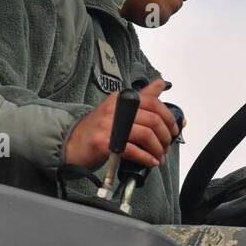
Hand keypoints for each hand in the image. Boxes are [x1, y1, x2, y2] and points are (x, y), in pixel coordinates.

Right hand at [64, 79, 180, 169]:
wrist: (72, 144)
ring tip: (159, 156)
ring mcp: (109, 125)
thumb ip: (141, 97)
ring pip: (146, 135)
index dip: (168, 118)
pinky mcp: (104, 142)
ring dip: (157, 149)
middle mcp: (115, 109)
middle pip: (153, 120)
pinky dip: (146, 158)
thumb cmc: (98, 129)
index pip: (153, 102)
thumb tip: (160, 84)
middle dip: (165, 136)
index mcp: (121, 99)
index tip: (173, 130)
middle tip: (166, 146)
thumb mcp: (119, 109)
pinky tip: (150, 162)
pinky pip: (133, 150)